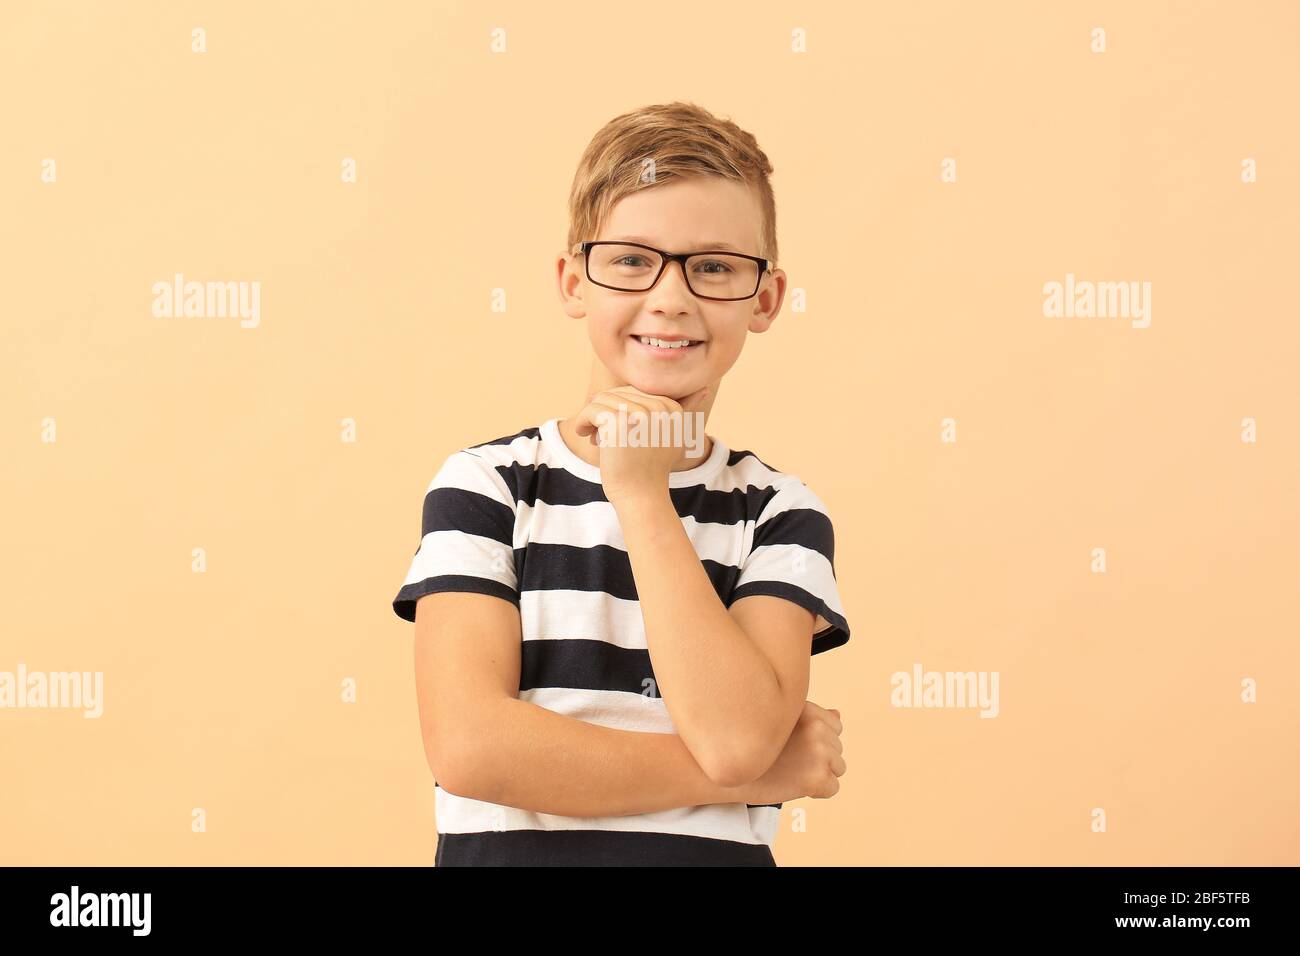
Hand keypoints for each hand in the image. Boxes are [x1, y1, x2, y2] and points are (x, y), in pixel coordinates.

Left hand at [572, 384, 709, 500]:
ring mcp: (640, 414)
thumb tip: (706, 389)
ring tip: (597, 438)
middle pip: (618, 393)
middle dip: (606, 411)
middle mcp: (660, 408)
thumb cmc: (651, 468)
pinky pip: (592, 409)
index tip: (619, 431)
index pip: (635, 392)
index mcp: (672, 409)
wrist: (641, 497)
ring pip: (602, 399)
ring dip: (594, 418)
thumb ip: (684, 411)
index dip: (621, 409)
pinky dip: (583, 421)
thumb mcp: (671, 438)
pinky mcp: (620, 422)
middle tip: (602, 434)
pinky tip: (585, 434)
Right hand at [735, 700, 844, 804]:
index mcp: (807, 709)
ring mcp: (819, 752)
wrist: (725, 772)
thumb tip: (838, 715)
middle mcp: (816, 727)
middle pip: (837, 748)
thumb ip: (810, 718)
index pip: (835, 725)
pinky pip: (833, 788)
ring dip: (819, 773)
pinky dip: (817, 791)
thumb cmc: (750, 747)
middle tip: (787, 760)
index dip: (816, 739)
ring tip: (790, 771)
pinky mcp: (817, 777)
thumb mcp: (779, 723)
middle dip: (818, 757)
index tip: (793, 745)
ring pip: (838, 767)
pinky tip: (793, 784)